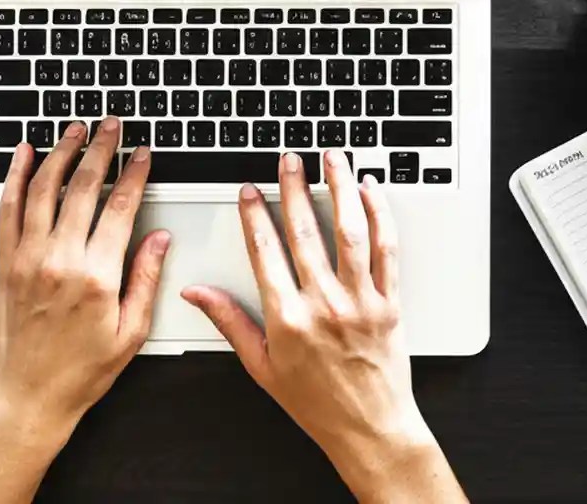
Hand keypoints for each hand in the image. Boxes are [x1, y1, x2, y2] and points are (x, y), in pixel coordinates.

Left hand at [0, 117, 169, 503]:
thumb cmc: (79, 373)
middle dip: (100, 150)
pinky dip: (15, 178)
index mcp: (97, 276)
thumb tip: (159, 240)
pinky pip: (8, 210)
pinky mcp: (5, 264)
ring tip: (74, 130)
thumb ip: (146, 280)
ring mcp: (27, 259)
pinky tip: (23, 156)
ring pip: (43, 190)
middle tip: (111, 126)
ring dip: (60, 153)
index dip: (134, 174)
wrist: (26, 398)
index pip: (120, 208)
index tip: (142, 154)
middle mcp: (59, 261)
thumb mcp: (131, 333)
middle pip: (82, 188)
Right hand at [183, 150, 465, 502]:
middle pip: (306, 232)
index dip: (255, 215)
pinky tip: (372, 193)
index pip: (265, 252)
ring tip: (333, 159)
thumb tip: (195, 294)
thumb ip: (230, 322)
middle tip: (289, 158)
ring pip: (350, 232)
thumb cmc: (315, 403)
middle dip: (294, 187)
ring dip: (341, 188)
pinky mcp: (390, 303)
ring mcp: (360, 301)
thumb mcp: (261, 366)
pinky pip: (387, 251)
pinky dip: (381, 217)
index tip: (250, 190)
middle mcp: (323, 305)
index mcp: (287, 319)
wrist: (369, 428)